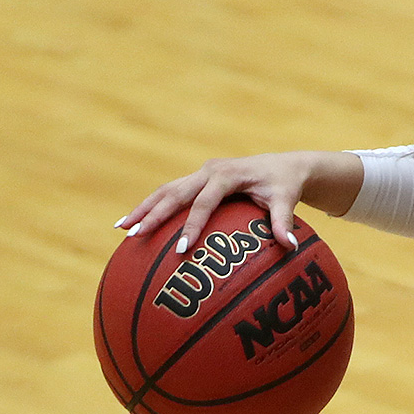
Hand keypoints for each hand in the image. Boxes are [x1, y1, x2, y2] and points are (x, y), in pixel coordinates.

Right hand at [115, 152, 324, 254]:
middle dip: (152, 214)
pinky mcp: (197, 179)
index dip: (192, 224)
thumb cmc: (284, 185)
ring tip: (122, 229)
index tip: (182, 248)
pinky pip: (170, 193)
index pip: (204, 202)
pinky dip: (152, 206)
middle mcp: (208, 171)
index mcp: (227, 175)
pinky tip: (136, 223)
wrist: (283, 166)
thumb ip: (284, 222)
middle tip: (133, 235)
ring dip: (144, 208)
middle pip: (174, 193)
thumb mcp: (287, 200)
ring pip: (165, 191)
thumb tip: (291, 247)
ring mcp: (200, 173)